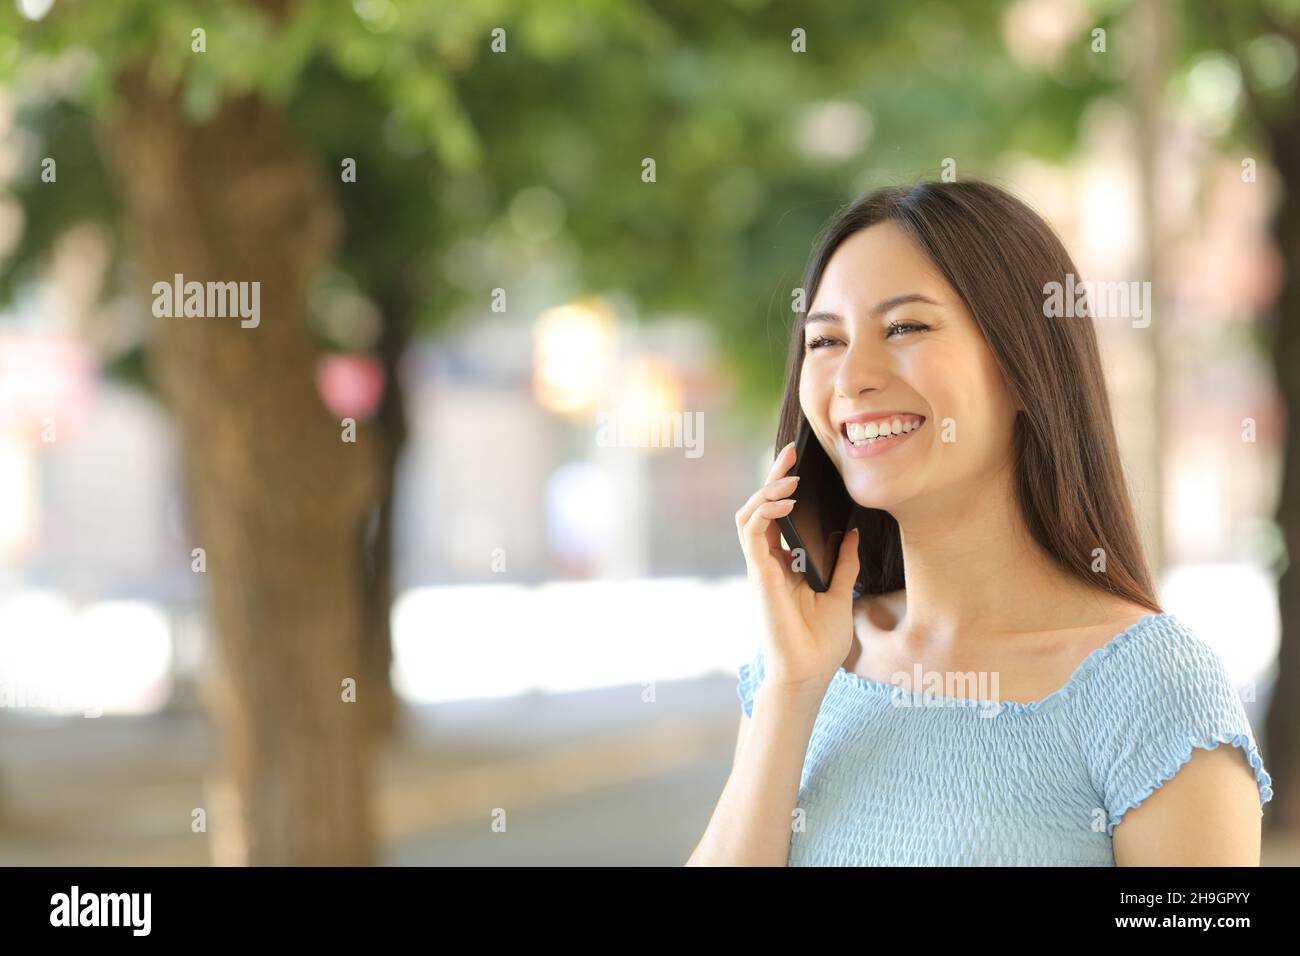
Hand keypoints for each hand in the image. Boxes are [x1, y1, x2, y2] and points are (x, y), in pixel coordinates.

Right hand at [734, 440, 860, 693]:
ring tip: (790, 478)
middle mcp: (768, 562)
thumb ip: (845, 562)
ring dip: (767, 491)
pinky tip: (785, 503)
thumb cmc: (821, 643)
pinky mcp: (759, 575)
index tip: (800, 463)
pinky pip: (752, 533)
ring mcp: (760, 567)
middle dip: (773, 477)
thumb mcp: (841, 593)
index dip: (783, 488)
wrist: (809, 674)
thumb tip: (853, 531)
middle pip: (759, 508)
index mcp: (784, 564)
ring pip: (749, 515)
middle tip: (791, 454)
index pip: (776, 516)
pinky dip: (765, 512)